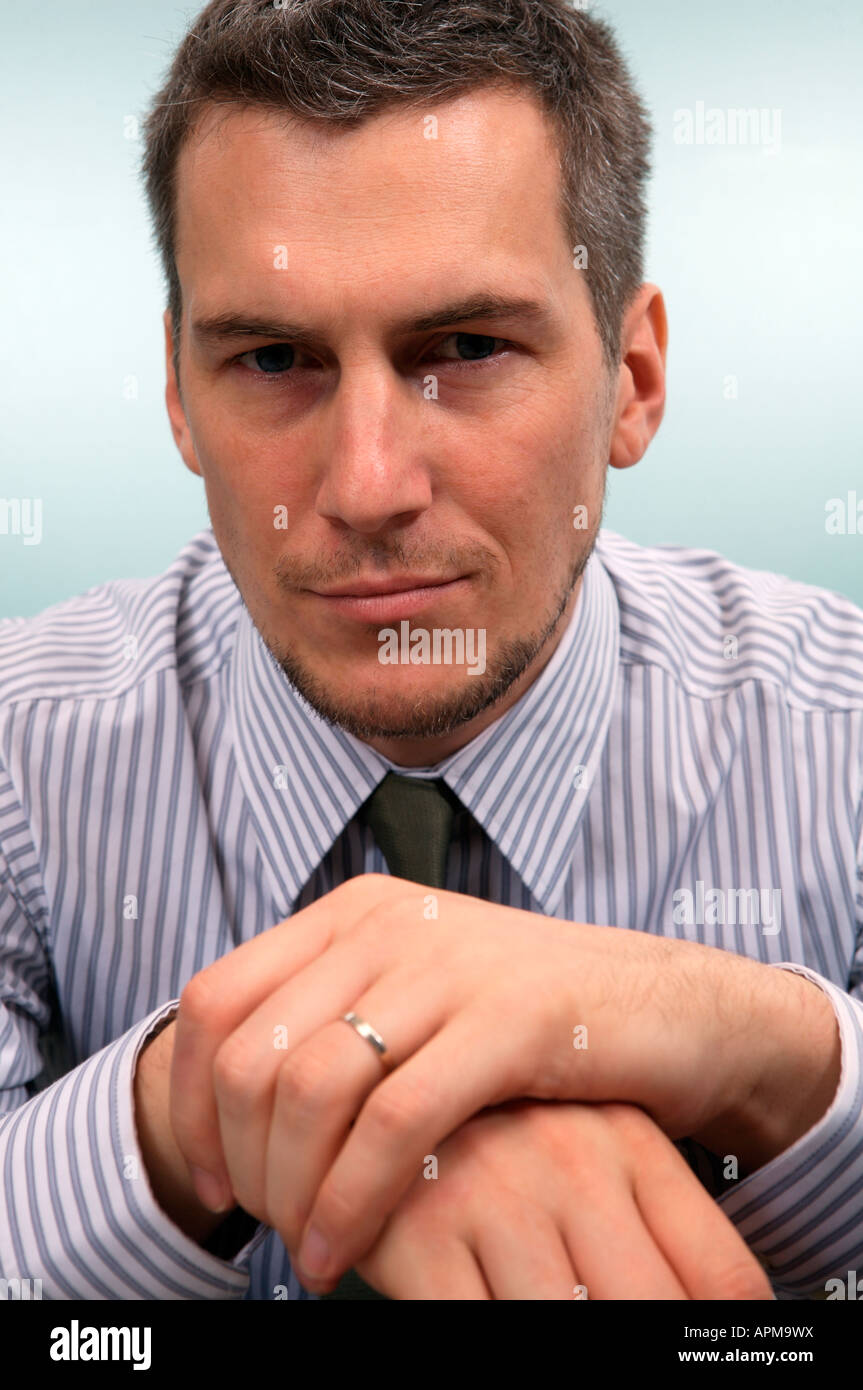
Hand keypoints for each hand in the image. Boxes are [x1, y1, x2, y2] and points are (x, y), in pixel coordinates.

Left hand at [168, 873, 834, 1281]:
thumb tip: (232, 1105)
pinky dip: (351, 1200)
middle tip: (260, 1225)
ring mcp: (449, 965)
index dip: (188, 1099)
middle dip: (238, 1159)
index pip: (215, 998)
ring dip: (288, 1190)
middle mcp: (387, 926)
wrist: (670, 1010)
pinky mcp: (511, 1018)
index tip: (208, 1178)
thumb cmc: (529, 1024)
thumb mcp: (416, 998)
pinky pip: (395, 1122)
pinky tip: (343, 1250)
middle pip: (250, 1052)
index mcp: (353, 914)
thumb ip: (333, 1023)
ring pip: (310, 1087)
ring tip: (304, 1248)